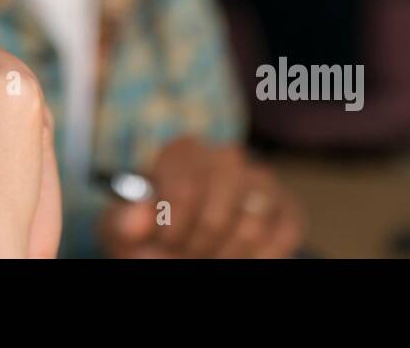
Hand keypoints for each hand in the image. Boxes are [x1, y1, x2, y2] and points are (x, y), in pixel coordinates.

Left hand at [99, 137, 303, 257]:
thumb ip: (123, 222)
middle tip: (182, 252)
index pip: (185, 191)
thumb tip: (140, 219)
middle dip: (195, 247)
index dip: (172, 229)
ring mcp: (261, 182)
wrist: (179, 239)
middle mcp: (226, 157)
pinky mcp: (287, 209)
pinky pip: (282, 238)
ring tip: (204, 254)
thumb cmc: (150, 231)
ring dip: (224, 254)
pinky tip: (233, 254)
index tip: (163, 240)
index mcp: (183, 151)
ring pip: (251, 229)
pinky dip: (257, 257)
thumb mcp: (122, 227)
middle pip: (217, 218)